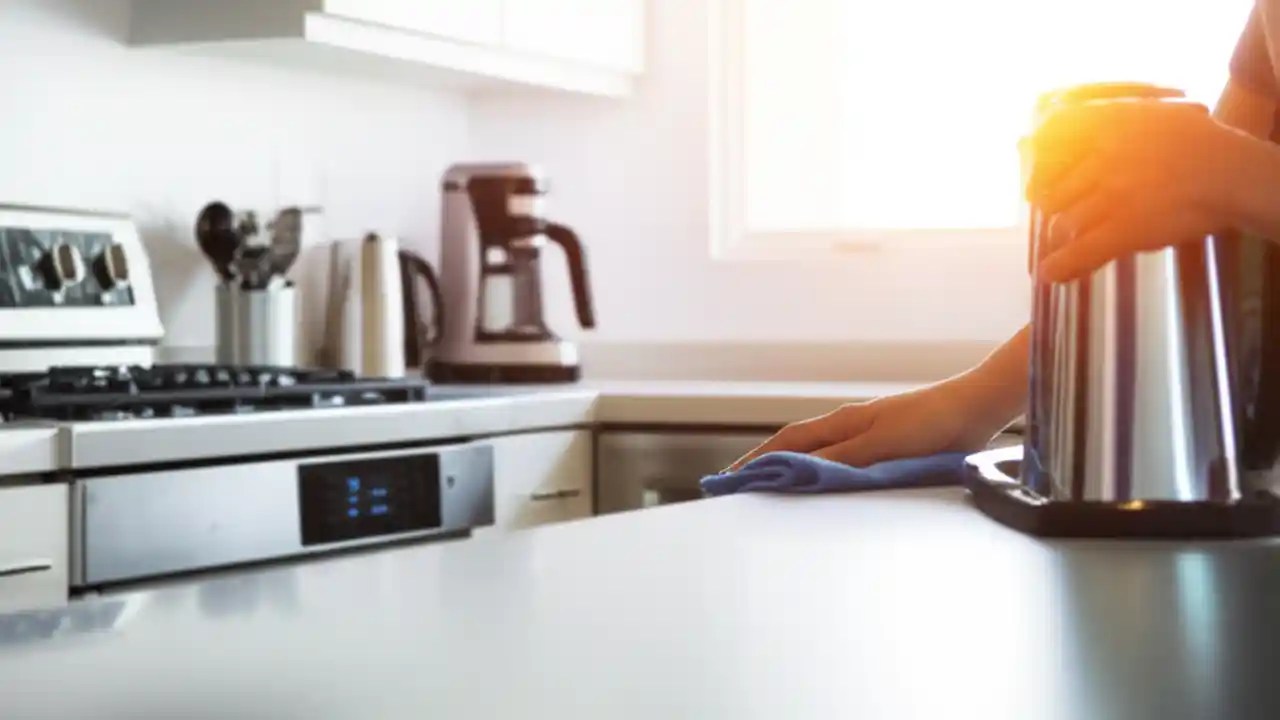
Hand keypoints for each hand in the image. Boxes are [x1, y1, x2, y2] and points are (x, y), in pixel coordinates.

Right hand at [724, 378, 1009, 471]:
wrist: (974, 407)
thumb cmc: (931, 423)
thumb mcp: (882, 445)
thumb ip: (842, 459)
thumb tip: (798, 471)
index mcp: (842, 423)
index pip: (787, 443)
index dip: (757, 461)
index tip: (730, 480)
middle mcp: (848, 426)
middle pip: (796, 446)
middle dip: (765, 465)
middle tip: (740, 488)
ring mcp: (866, 434)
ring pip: (817, 453)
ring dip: (791, 468)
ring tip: (771, 488)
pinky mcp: (885, 444)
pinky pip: (839, 460)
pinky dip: (819, 471)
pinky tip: (823, 484)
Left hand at [1025, 98, 1253, 281]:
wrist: (1232, 173)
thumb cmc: (1194, 144)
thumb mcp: (1145, 115)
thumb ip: (1100, 122)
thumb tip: (1035, 140)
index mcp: (1105, 124)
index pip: (1046, 144)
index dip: (1040, 168)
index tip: (1042, 181)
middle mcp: (1102, 156)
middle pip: (1051, 192)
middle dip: (1055, 206)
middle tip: (1067, 214)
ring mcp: (1112, 193)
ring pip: (1064, 224)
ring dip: (1064, 237)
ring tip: (1071, 244)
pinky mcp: (1126, 227)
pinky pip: (1080, 252)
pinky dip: (1061, 266)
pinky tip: (1050, 274)